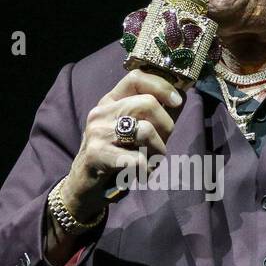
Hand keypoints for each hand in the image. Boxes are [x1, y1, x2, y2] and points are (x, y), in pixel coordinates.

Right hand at [44, 70, 182, 263]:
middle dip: (166, 126)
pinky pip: (138, 158)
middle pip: (148, 103)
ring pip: (146, 130)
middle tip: (161, 146)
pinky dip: (146, 170)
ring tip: (150, 162)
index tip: (177, 102)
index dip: (162, 86)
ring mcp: (97, 132)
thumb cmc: (115, 158)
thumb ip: (154, 115)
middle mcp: (101, 112)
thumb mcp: (131, 132)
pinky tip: (140, 175)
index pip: (136, 78)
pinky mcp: (97, 154)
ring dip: (158, 151)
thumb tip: (181, 97)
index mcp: (110, 102)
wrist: (84, 187)